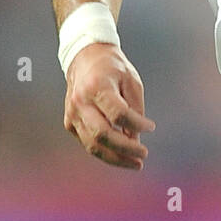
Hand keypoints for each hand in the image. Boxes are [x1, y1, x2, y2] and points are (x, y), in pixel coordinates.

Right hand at [63, 42, 154, 168]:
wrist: (86, 58)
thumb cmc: (112, 68)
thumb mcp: (131, 81)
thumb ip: (135, 110)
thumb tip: (135, 140)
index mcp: (97, 86)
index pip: (118, 113)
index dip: (137, 124)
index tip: (151, 127)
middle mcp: (80, 101)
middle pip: (102, 134)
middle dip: (125, 149)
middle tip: (143, 155)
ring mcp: (72, 114)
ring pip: (92, 145)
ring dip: (115, 158)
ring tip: (134, 163)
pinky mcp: (69, 123)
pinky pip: (88, 143)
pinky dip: (105, 152)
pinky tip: (120, 154)